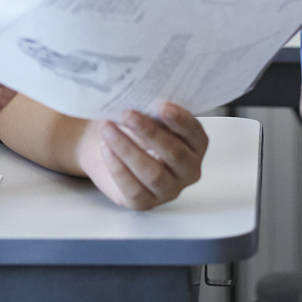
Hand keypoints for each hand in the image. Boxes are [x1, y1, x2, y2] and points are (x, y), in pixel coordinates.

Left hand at [75, 102, 207, 209]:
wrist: (107, 146)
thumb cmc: (132, 129)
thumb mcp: (146, 115)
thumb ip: (151, 110)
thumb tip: (142, 99)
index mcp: (195, 145)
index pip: (195, 133)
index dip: (180, 120)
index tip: (161, 106)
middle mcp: (188, 170)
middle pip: (174, 154)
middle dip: (150, 132)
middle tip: (128, 114)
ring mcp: (169, 190)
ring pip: (153, 173)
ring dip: (128, 149)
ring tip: (108, 130)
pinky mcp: (145, 203)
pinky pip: (133, 188)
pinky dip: (117, 167)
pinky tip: (105, 149)